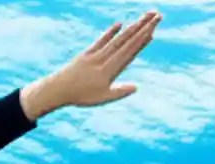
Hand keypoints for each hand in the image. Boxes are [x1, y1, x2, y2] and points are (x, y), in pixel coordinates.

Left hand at [20, 11, 161, 120]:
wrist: (58, 88)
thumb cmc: (81, 96)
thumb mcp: (103, 97)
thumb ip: (120, 92)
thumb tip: (136, 87)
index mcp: (110, 69)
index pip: (130, 51)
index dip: (142, 39)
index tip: (154, 28)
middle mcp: (105, 58)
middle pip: (127, 40)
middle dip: (143, 27)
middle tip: (156, 15)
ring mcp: (96, 53)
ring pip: (118, 38)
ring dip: (132, 27)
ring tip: (144, 17)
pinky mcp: (88, 52)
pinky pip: (102, 40)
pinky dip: (111, 32)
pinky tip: (120, 24)